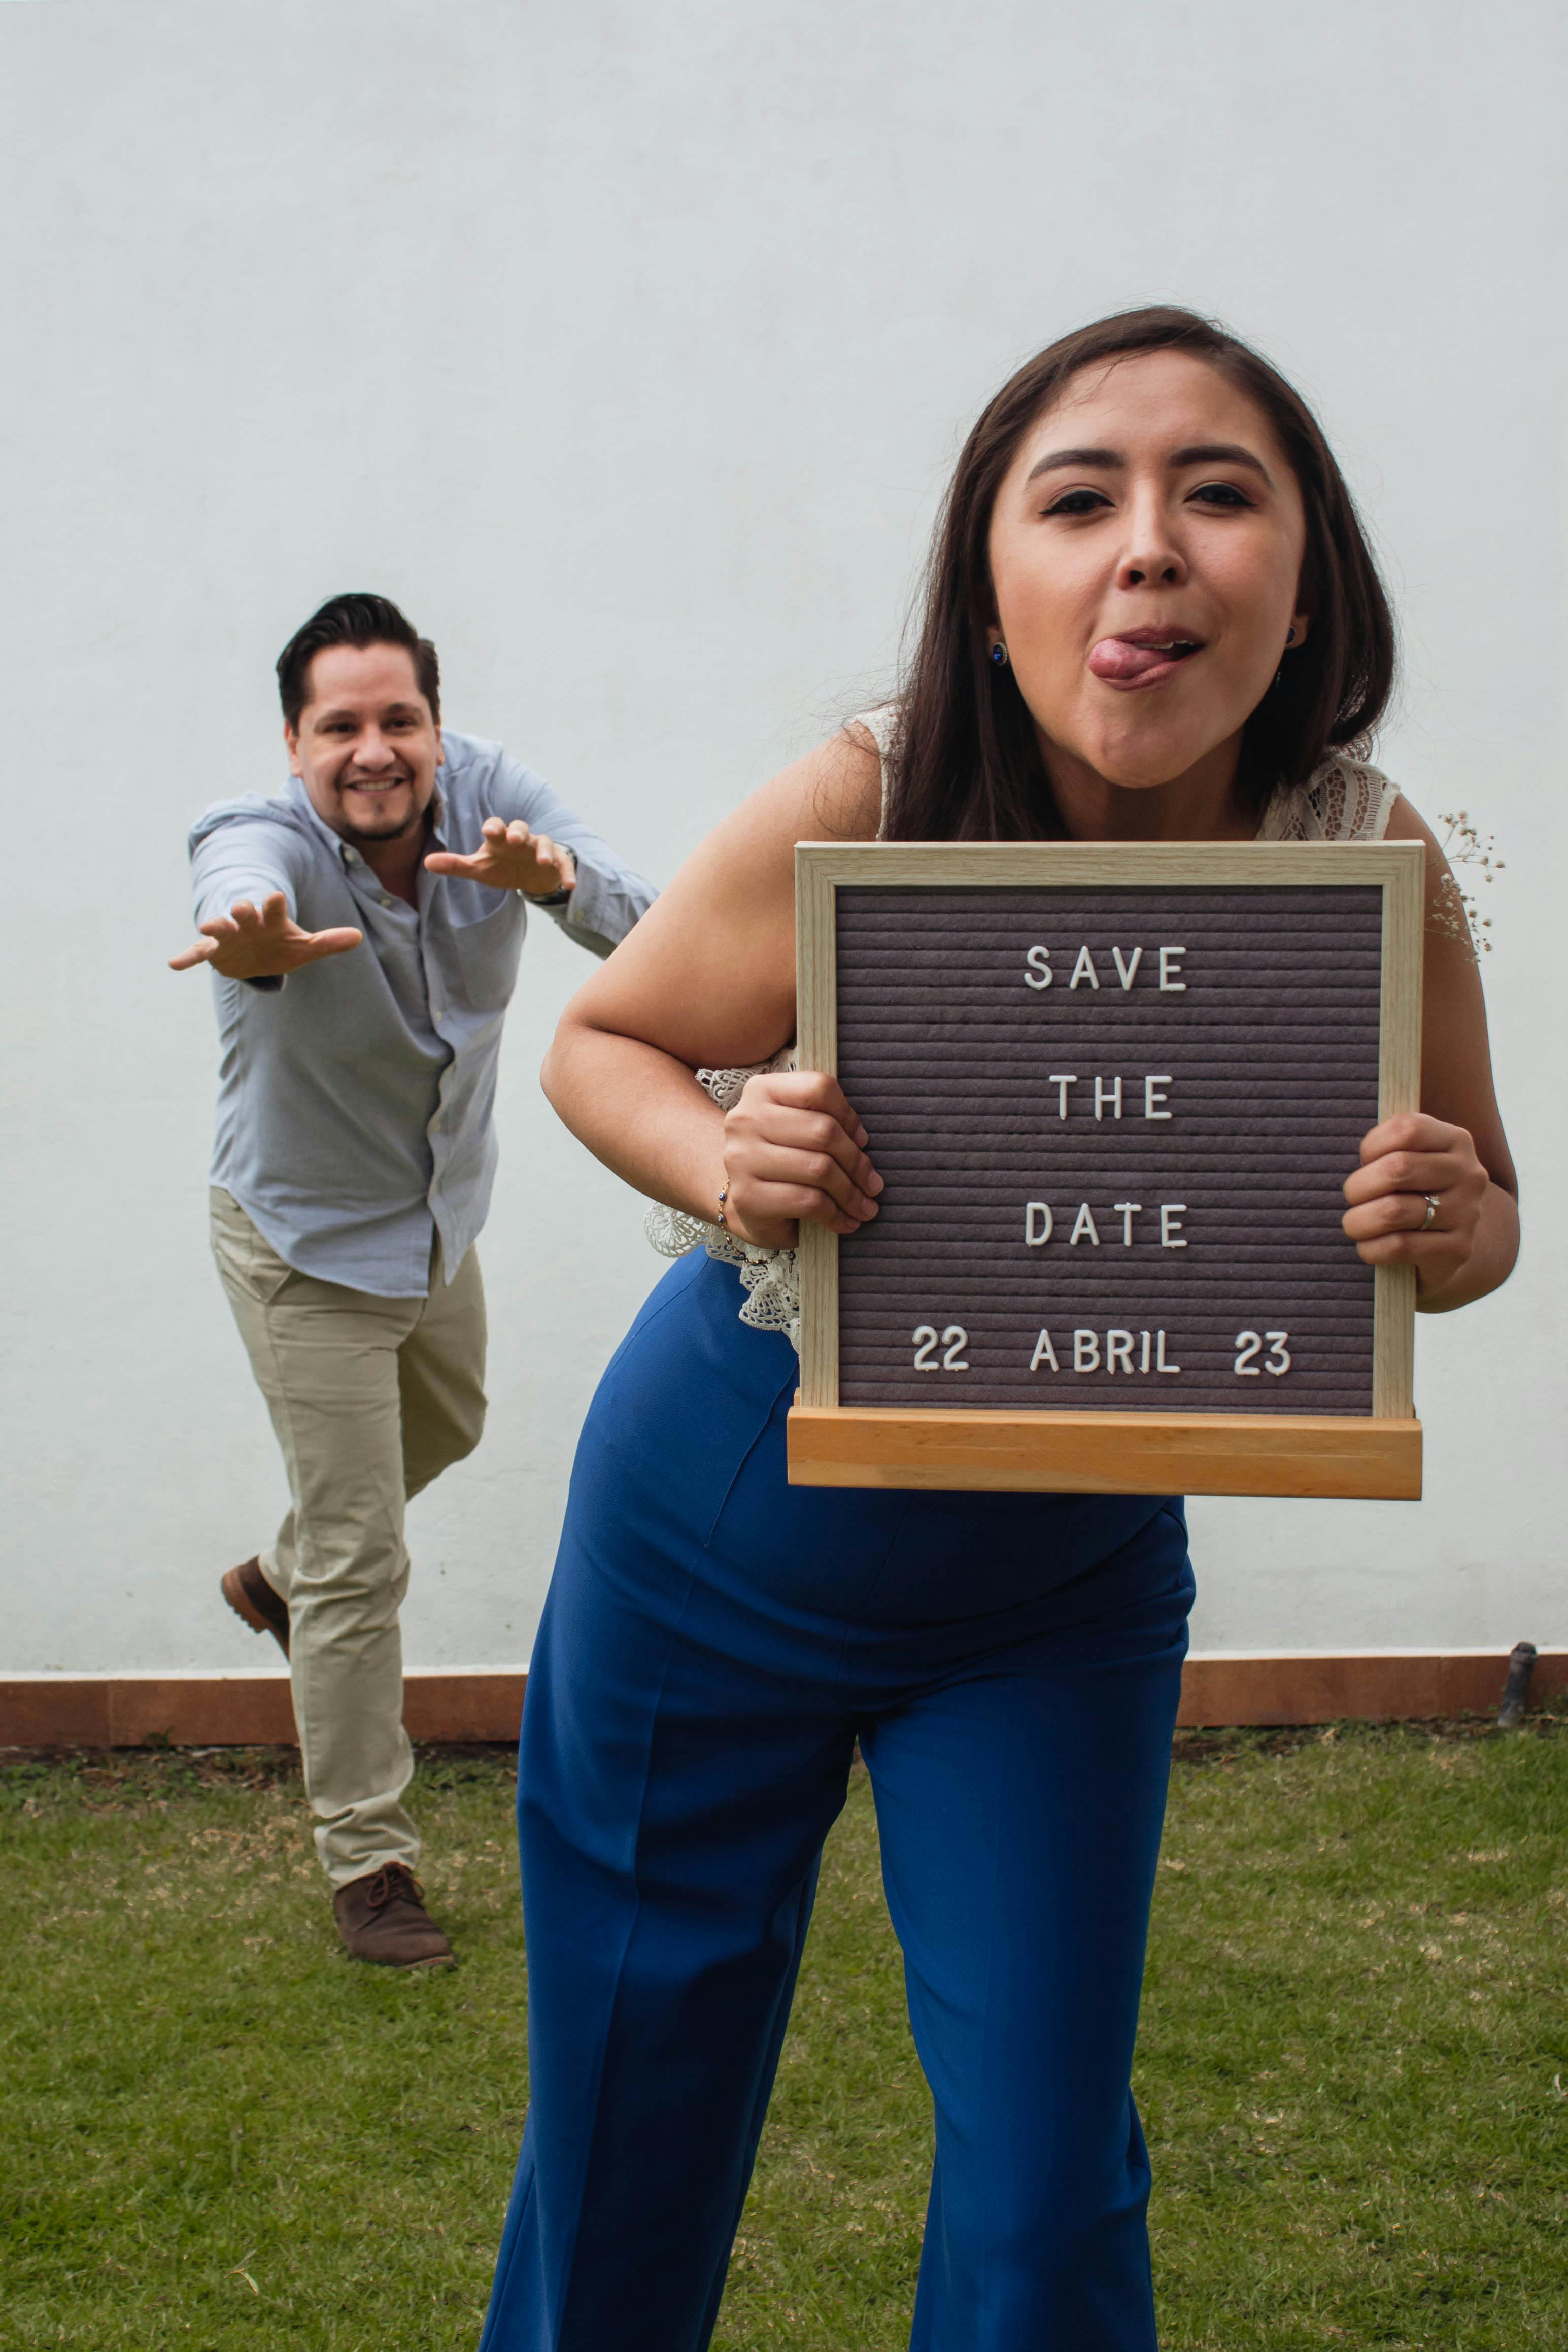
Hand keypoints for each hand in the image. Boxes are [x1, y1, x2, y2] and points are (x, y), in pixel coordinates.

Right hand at [169, 892, 362, 978]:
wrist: (258, 953)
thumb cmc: (282, 946)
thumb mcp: (305, 947)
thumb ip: (328, 942)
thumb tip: (358, 937)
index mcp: (270, 920)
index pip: (274, 910)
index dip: (275, 904)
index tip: (277, 897)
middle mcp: (247, 924)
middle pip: (244, 914)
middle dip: (242, 911)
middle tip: (240, 908)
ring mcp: (229, 936)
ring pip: (219, 929)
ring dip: (214, 926)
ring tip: (206, 925)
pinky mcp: (214, 951)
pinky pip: (198, 954)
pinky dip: (187, 958)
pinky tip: (173, 964)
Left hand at [424, 818, 577, 896]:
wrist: (531, 875)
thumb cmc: (502, 866)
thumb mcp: (479, 868)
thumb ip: (455, 865)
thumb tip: (426, 862)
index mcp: (501, 839)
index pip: (496, 826)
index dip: (494, 827)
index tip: (490, 832)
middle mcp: (521, 840)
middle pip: (521, 828)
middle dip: (519, 832)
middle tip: (515, 840)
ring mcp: (541, 849)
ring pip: (545, 843)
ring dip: (545, 851)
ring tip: (543, 862)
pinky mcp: (558, 862)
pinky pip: (564, 864)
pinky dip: (567, 873)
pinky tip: (570, 886)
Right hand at [720, 1070, 883, 1248]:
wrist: (746, 1200)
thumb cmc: (783, 1158)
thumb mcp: (800, 1127)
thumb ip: (825, 1119)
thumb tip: (860, 1142)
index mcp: (762, 1090)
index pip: (819, 1089)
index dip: (849, 1116)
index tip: (861, 1141)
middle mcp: (746, 1120)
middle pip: (823, 1131)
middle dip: (857, 1163)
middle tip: (874, 1184)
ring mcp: (742, 1158)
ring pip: (819, 1169)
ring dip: (851, 1194)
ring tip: (865, 1207)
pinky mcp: (747, 1196)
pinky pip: (808, 1201)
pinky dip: (835, 1215)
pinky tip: (846, 1221)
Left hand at [1342, 1113, 1490, 1295]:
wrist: (1449, 1243)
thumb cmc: (1414, 1193)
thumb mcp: (1410, 1160)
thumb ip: (1389, 1148)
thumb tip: (1356, 1157)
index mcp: (1456, 1141)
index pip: (1406, 1129)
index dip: (1372, 1145)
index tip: (1365, 1162)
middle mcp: (1468, 1174)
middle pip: (1397, 1169)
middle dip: (1358, 1186)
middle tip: (1352, 1198)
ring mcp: (1467, 1213)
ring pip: (1394, 1211)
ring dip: (1359, 1220)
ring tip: (1354, 1224)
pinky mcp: (1459, 1249)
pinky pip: (1399, 1247)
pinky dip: (1371, 1248)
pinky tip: (1368, 1246)